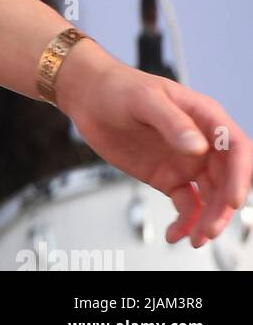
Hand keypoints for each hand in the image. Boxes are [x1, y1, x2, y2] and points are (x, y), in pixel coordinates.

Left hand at [56, 42, 252, 247]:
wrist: (87, 96)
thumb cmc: (116, 86)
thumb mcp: (143, 99)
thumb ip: (172, 121)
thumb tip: (198, 147)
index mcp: (203, 117)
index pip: (236, 148)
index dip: (240, 175)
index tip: (231, 199)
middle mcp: (200, 142)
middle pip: (227, 179)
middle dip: (223, 207)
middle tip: (210, 228)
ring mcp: (186, 162)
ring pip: (210, 197)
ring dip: (208, 220)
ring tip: (196, 238)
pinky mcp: (168, 177)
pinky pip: (187, 205)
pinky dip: (186, 222)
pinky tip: (176, 234)